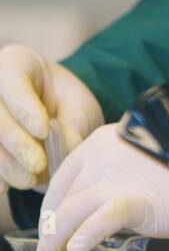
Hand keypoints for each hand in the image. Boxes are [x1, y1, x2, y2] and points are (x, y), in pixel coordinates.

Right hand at [0, 44, 102, 193]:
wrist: (56, 111)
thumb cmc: (68, 103)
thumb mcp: (80, 107)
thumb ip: (74, 123)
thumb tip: (67, 147)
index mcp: (16, 62)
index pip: (13, 82)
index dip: (25, 108)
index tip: (43, 130)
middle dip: (16, 142)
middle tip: (38, 164)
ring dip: (4, 163)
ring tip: (29, 180)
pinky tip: (3, 187)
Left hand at [31, 124, 168, 250]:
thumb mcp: (137, 167)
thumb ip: (111, 180)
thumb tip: (85, 216)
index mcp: (99, 142)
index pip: (62, 182)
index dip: (51, 212)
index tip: (51, 235)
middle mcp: (101, 154)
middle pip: (62, 199)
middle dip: (49, 234)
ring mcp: (117, 176)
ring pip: (70, 212)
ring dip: (54, 245)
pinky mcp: (137, 198)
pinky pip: (102, 219)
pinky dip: (86, 235)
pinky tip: (76, 250)